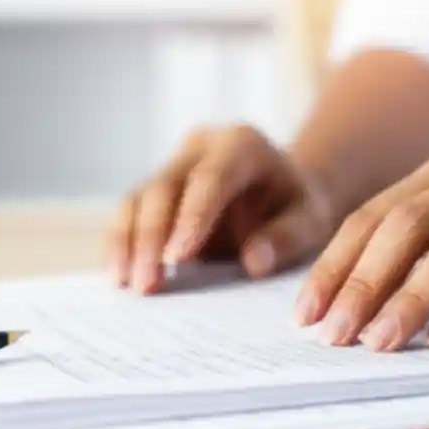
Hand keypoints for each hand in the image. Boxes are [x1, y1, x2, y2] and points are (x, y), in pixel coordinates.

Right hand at [106, 125, 336, 292]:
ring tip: (125, 285)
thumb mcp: (311, 219)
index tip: (177, 257)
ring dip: (127, 243)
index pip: (211, 177)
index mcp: (241, 144)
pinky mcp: (154, 188)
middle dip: (151, 238)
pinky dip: (120, 245)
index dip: (191, 217)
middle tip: (146, 285)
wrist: (281, 192)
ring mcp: (172, 165)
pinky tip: (118, 276)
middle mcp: (199, 147)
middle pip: (164, 187)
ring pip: (137, 199)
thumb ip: (287, 237)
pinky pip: (128, 213)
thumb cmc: (297, 206)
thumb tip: (254, 262)